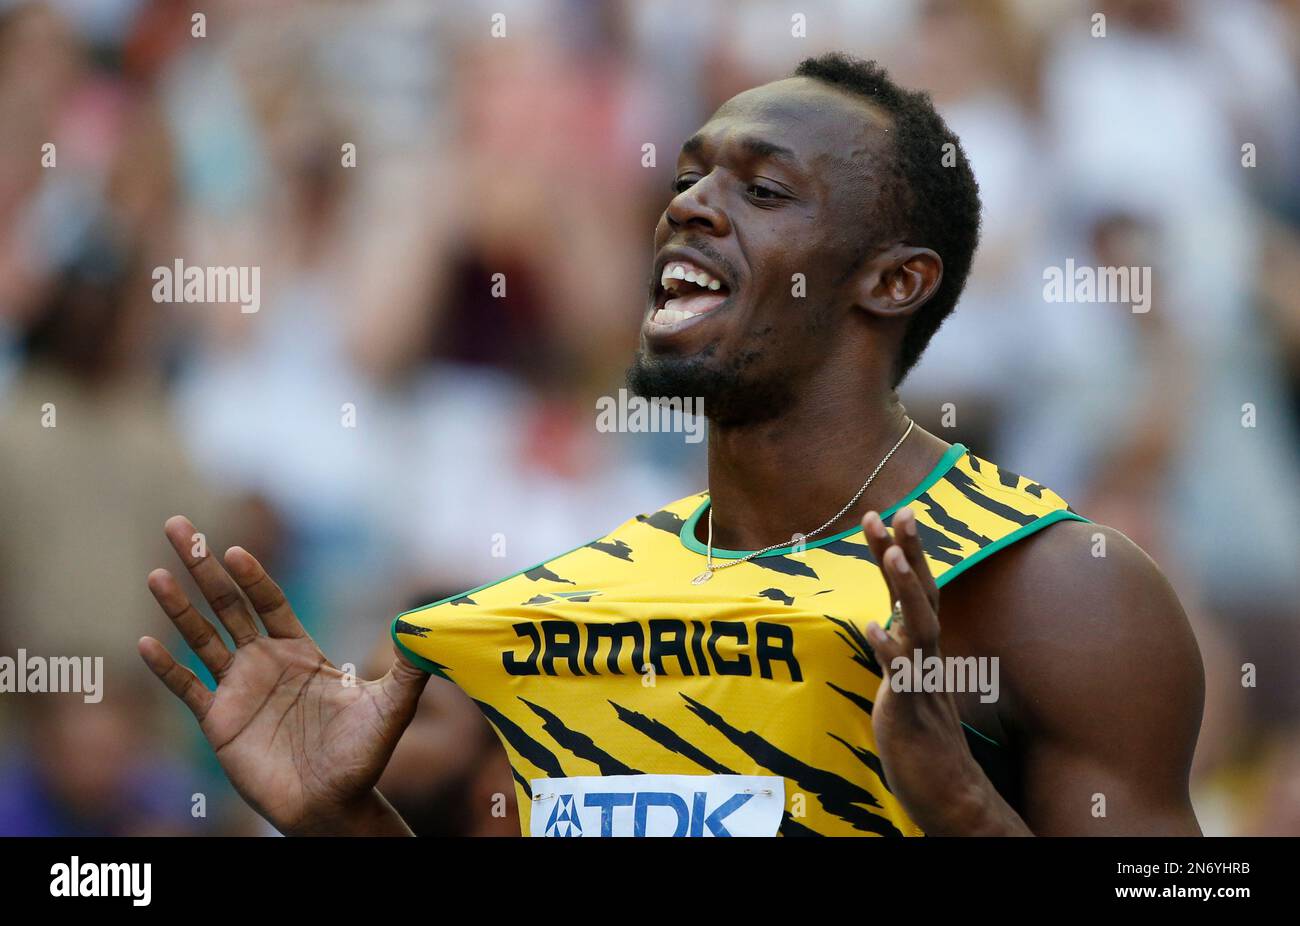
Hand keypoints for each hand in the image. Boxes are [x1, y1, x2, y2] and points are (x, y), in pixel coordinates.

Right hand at [138, 516, 429, 834]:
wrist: (332, 806)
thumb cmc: (362, 757)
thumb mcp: (391, 708)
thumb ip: (409, 670)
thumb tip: (429, 631)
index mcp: (300, 652)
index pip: (270, 602)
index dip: (253, 577)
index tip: (234, 551)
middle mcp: (264, 663)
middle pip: (228, 605)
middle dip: (203, 569)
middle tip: (178, 529)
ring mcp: (238, 689)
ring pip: (201, 638)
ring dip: (178, 608)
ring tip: (157, 574)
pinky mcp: (218, 721)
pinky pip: (186, 688)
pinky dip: (166, 667)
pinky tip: (145, 642)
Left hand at [860, 506, 1023, 834]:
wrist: (948, 791)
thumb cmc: (922, 735)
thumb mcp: (904, 681)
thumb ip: (895, 649)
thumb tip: (880, 619)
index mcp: (922, 648)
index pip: (914, 590)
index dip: (901, 551)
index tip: (886, 513)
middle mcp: (927, 657)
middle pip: (923, 595)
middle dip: (909, 551)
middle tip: (897, 510)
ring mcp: (921, 682)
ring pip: (918, 627)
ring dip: (906, 590)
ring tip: (895, 554)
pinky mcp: (910, 712)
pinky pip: (901, 678)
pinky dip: (889, 652)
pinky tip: (872, 628)